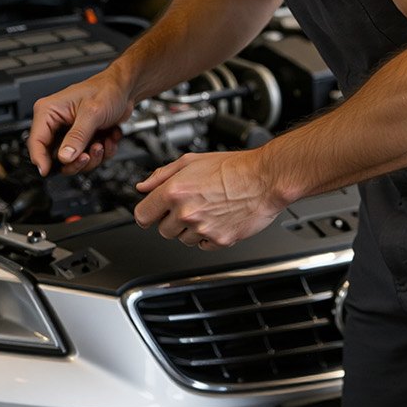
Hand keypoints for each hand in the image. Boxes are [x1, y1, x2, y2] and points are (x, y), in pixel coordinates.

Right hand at [28, 71, 131, 175]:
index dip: (40, 160)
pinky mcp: (81, 139)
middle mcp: (56, 123)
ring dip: (92, 157)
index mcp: (49, 111)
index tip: (47, 171)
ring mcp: (69, 133)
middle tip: (88, 155)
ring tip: (102, 143)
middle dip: (75, 160)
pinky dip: (100, 153)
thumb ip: (77, 136)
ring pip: (72, 160)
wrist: (125, 89)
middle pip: (55, 156)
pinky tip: (107, 139)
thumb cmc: (107, 90)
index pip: (36, 141)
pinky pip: (86, 157)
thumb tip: (64, 157)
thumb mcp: (91, 113)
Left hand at [133, 150, 285, 248]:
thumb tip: (143, 187)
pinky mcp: (219, 240)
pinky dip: (207, 236)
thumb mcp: (190, 161)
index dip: (148, 213)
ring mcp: (202, 229)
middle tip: (188, 206)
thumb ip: (161, 175)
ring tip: (206, 210)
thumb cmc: (232, 168)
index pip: (142, 215)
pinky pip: (203, 245)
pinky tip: (217, 219)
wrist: (264, 179)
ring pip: (182, 239)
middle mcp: (186, 212)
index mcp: (174, 192)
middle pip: (162, 230)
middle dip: (171, 220)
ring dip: (189, 229)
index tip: (153, 212)